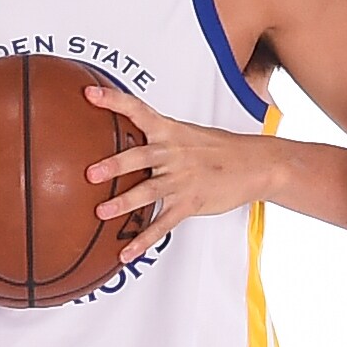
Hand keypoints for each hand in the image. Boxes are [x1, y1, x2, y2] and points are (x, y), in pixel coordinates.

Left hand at [81, 80, 272, 250]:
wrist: (257, 164)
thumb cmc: (219, 148)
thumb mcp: (187, 134)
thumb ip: (158, 136)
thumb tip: (125, 138)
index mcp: (170, 131)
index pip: (137, 110)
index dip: (113, 100)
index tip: (90, 93)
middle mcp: (173, 153)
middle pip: (140, 157)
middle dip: (115, 165)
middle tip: (91, 173)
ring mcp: (182, 179)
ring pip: (149, 192)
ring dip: (124, 203)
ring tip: (101, 212)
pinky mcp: (190, 203)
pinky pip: (163, 224)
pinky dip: (143, 241)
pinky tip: (126, 253)